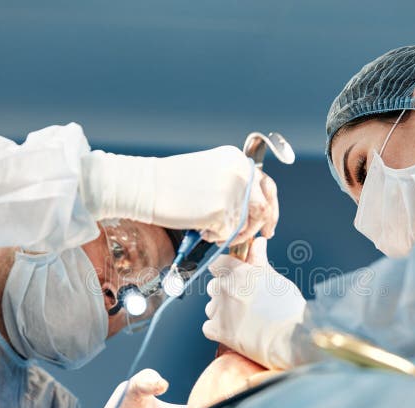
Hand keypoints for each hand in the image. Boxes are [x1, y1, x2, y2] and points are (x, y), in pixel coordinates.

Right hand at [80, 146, 278, 244]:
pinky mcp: (221, 211)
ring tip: (212, 231)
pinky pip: (227, 234)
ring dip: (233, 235)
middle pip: (263, 207)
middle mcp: (240, 173)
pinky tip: (200, 230)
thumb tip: (251, 210)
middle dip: (258, 227)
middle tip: (252, 240)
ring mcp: (232, 192)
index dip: (270, 208)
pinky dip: (216, 237)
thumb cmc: (168, 182)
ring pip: (246, 225)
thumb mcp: (209, 172)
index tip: (268, 224)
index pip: (266, 186)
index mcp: (237, 160)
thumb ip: (232, 185)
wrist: (143, 185)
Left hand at [202, 237, 305, 368]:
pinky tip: (234, 330)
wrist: (289, 336)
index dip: (225, 270)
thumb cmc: (287, 308)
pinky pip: (208, 327)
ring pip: (211, 307)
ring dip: (221, 311)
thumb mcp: (274, 278)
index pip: (218, 263)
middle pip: (214, 286)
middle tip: (244, 302)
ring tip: (242, 318)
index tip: (233, 276)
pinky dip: (218, 329)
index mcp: (238, 272)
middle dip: (225, 292)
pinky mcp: (217, 330)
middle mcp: (224, 288)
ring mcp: (219, 310)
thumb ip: (259, 260)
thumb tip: (257, 243)